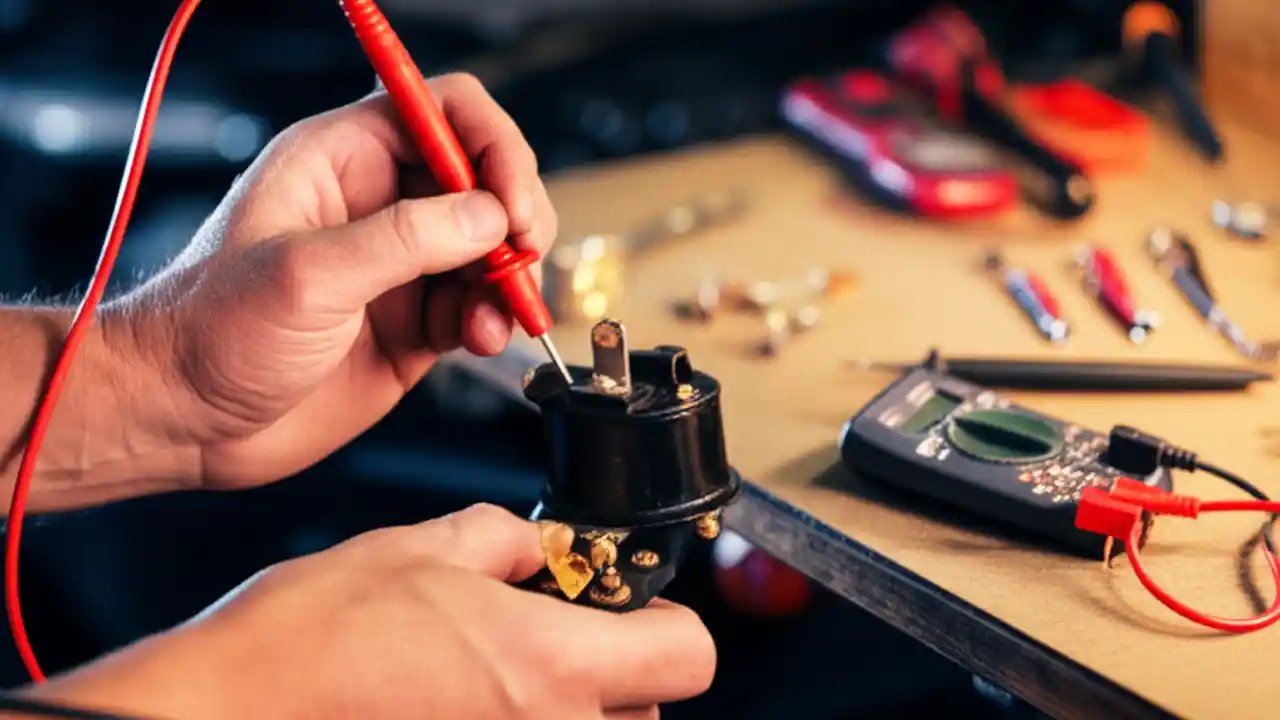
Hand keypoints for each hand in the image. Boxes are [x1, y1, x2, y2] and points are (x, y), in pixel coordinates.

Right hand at [27, 504, 715, 718]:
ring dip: (568, 706)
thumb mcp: (423, 549)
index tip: (624, 602)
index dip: (664, 619)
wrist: (227, 712)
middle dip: (614, 667)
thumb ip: (506, 541)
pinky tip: (460, 701)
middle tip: (552, 632)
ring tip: (495, 673)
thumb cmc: (311, 638)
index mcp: (552, 665)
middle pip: (647, 709)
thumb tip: (539, 551)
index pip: (688, 655)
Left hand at [105, 73, 556, 488]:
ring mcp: (400, 266)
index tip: (510, 202)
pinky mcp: (413, 322)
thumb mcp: (308, 275)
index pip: (443, 113)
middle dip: (515, 217)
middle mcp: (377, 205)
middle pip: (483, 180)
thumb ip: (404, 241)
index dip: (491, 146)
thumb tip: (488, 217)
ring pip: (491, 248)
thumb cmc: (211, 334)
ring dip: (511, 278)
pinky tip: (481, 339)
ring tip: (497, 316)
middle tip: (522, 257)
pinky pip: (479, 306)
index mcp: (342, 161)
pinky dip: (495, 320)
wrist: (185, 422)